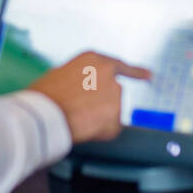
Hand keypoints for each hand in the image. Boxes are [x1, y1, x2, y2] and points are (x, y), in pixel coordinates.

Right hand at [28, 50, 151, 143]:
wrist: (45, 114)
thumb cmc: (44, 95)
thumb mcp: (61, 74)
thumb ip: (81, 78)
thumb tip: (85, 90)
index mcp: (93, 59)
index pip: (119, 65)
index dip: (135, 72)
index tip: (149, 75)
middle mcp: (109, 73)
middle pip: (114, 92)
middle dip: (102, 103)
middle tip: (81, 111)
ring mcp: (115, 95)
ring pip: (111, 112)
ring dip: (99, 117)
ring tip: (76, 118)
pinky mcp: (116, 116)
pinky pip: (110, 129)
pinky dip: (99, 133)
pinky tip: (84, 128)